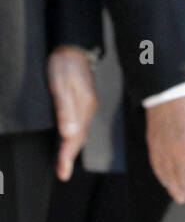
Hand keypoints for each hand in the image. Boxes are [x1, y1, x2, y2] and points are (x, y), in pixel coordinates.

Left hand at [46, 46, 97, 180]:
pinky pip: (81, 123)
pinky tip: (71, 138)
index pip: (74, 138)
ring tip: (65, 162)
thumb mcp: (61, 85)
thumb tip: (68, 133)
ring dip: (73, 148)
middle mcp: (87, 108)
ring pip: (81, 131)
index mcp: (83, 107)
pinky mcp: (84, 100)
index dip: (67, 156)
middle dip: (70, 156)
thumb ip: (65, 109)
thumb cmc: (64, 65)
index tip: (62, 173)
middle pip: (79, 137)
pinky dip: (75, 135)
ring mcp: (87, 104)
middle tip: (62, 173)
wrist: (73, 47)